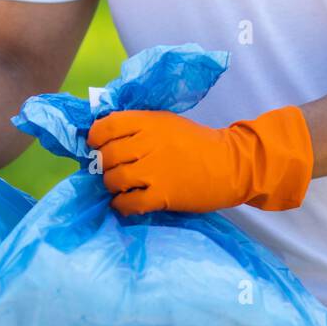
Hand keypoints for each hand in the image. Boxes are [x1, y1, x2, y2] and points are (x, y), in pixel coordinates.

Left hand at [86, 105, 313, 215]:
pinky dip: (121, 204)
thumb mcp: (167, 122)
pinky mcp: (162, 195)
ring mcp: (154, 170)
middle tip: (110, 169)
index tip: (97, 144)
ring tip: (120, 186)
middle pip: (107, 155)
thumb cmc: (197, 142)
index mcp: (149, 121)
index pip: (107, 125)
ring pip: (113, 179)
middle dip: (103, 164)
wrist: (231, 165)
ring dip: (112, 185)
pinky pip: (128, 202)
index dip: (95, 136)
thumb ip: (139, 126)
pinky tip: (125, 202)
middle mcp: (148, 143)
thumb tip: (106, 134)